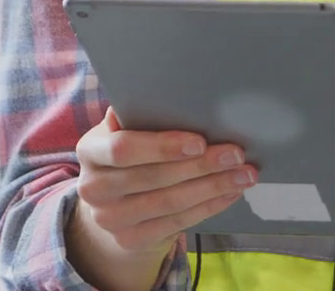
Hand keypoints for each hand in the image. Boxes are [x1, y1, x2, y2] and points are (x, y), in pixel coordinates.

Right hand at [66, 108, 254, 289]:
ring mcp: (109, 219)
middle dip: (201, 165)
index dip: (162, 146)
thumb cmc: (131, 155)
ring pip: (170, 202)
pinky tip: (230, 192)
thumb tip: (169, 93)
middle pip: (154, 177)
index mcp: (91, 151)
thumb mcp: (127, 131)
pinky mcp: (130, 240)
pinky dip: (209, 206)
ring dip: (213, 186)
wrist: (114, 204)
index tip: (200, 141)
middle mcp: (93, 188)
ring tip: (243, 174)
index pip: (123, 149)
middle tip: (237, 154)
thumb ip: (141, 116)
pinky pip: (177, 223)